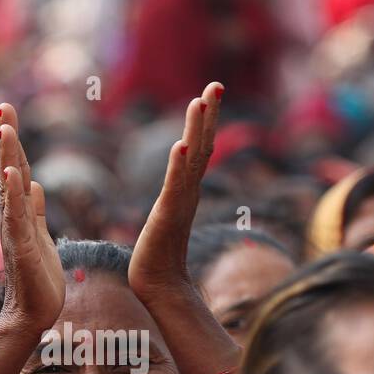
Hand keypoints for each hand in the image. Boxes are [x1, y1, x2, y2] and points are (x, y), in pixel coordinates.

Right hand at [0, 103, 62, 331]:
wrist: (33, 314)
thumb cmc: (38, 280)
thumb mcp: (41, 237)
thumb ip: (35, 211)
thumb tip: (34, 185)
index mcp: (21, 214)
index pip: (17, 171)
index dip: (14, 144)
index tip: (7, 114)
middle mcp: (13, 218)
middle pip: (9, 170)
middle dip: (7, 139)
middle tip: (3, 107)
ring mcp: (15, 231)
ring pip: (9, 187)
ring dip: (8, 156)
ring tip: (5, 128)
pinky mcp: (22, 247)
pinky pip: (15, 216)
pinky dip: (12, 194)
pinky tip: (11, 173)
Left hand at [128, 82, 224, 297]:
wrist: (159, 288)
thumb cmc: (157, 260)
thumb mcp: (164, 221)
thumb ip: (171, 205)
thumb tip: (173, 198)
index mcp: (186, 190)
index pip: (199, 149)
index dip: (206, 122)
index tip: (210, 94)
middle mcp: (188, 192)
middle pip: (202, 146)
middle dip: (208, 115)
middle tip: (216, 84)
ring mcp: (179, 203)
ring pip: (192, 160)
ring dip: (196, 130)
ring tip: (200, 101)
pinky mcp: (167, 216)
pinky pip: (175, 186)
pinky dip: (178, 165)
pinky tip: (180, 145)